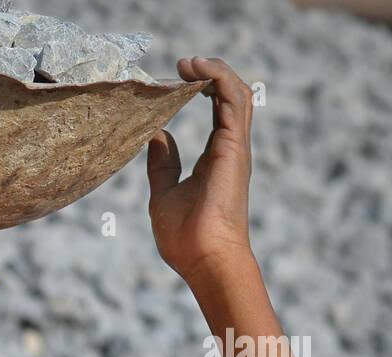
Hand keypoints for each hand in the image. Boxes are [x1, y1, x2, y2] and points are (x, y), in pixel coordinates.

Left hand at [147, 57, 254, 284]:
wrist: (204, 259)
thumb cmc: (185, 238)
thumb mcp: (164, 194)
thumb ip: (163, 165)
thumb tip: (156, 137)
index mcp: (215, 158)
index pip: (216, 111)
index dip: (199, 89)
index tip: (175, 79)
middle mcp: (229, 149)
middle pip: (229, 96)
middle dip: (208, 74)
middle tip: (180, 64)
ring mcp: (234, 147)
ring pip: (236, 93)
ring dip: (214, 71)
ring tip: (187, 62)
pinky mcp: (234, 148)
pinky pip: (233, 101)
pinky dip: (218, 79)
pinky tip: (196, 71)